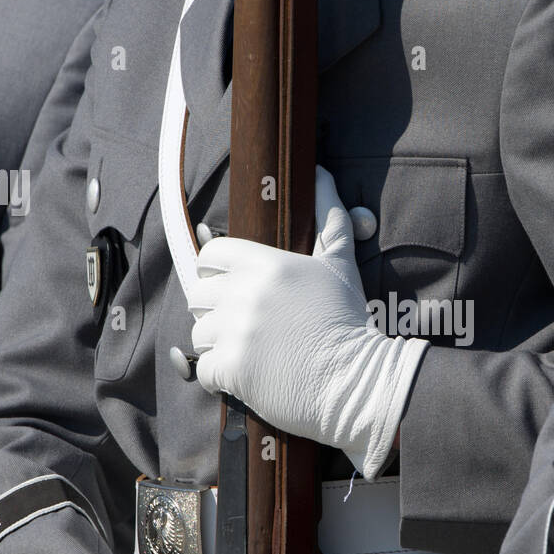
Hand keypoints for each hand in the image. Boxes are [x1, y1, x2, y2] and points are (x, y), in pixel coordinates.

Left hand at [188, 166, 426, 478]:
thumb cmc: (347, 320)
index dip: (215, 271)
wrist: (355, 379)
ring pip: (199, 333)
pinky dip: (222, 377)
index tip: (231, 287)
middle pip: (198, 294)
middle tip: (246, 325)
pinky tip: (249, 375)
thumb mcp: (340, 264)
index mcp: (267, 265)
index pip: (210, 255)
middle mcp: (246, 294)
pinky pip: (205, 369)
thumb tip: (322, 174)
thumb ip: (328, 218)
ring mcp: (236, 332)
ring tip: (251, 351)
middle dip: (216, 310)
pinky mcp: (232, 369)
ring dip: (219, 344)